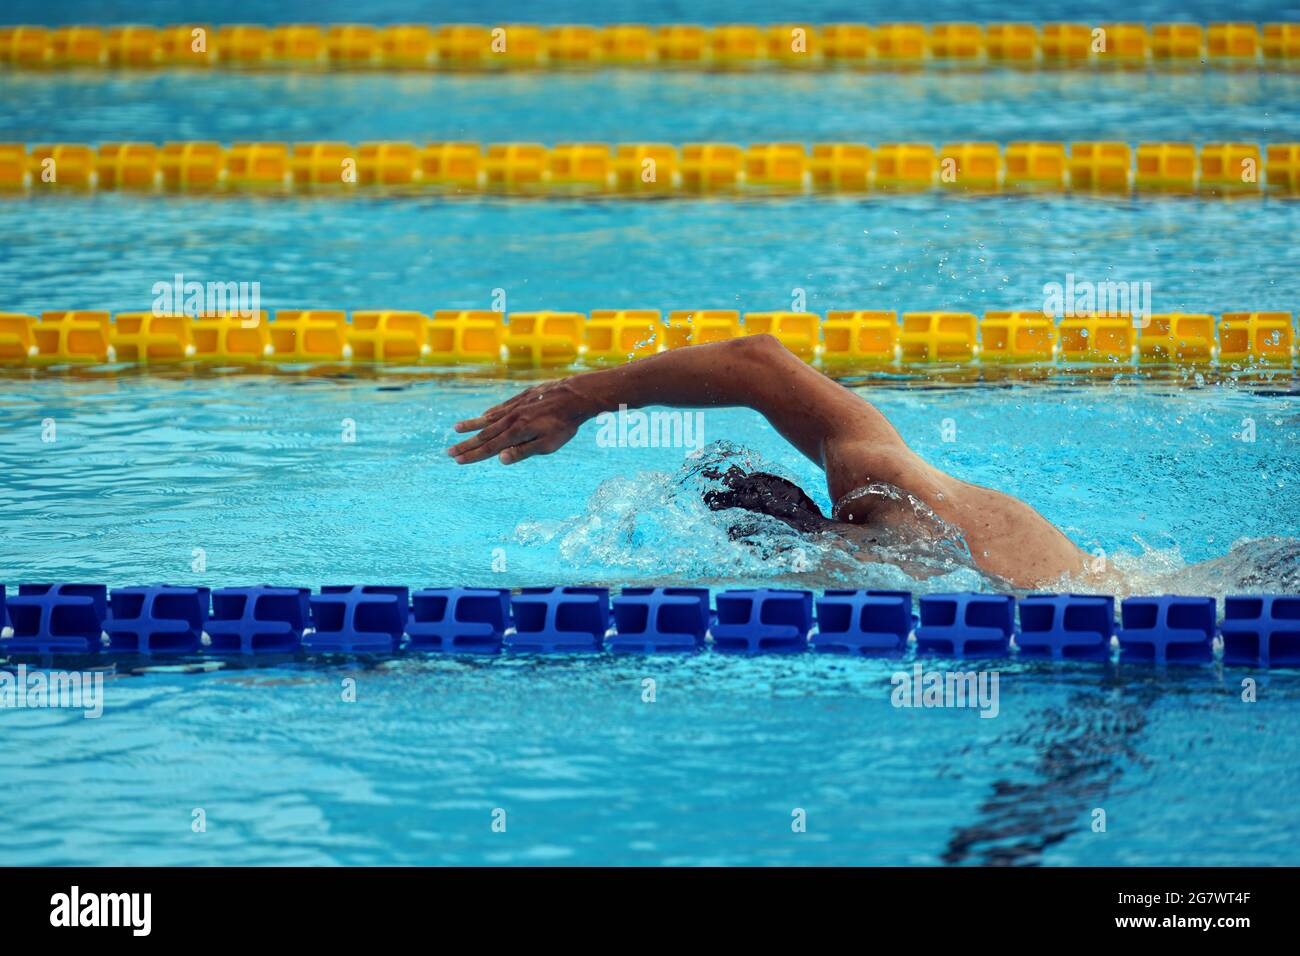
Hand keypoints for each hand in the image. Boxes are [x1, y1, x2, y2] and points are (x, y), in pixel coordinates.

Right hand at [448, 378, 596, 464]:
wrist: (574, 395)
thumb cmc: (564, 424)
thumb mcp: (548, 444)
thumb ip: (523, 451)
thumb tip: (501, 459)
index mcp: (516, 433)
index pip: (489, 447)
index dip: (473, 455)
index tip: (458, 461)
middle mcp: (511, 419)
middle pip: (484, 434)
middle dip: (466, 444)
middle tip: (449, 452)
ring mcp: (515, 407)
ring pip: (489, 418)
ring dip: (472, 425)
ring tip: (457, 429)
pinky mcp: (522, 398)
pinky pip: (501, 408)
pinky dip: (489, 414)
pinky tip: (483, 416)